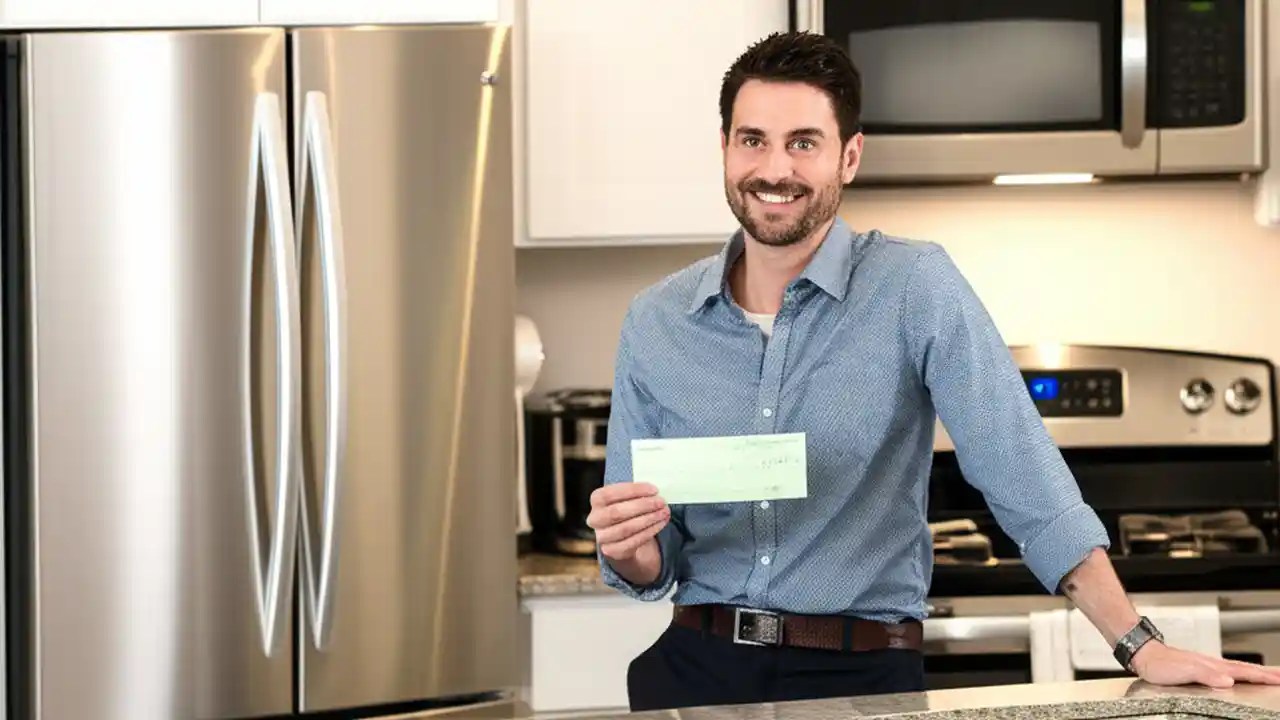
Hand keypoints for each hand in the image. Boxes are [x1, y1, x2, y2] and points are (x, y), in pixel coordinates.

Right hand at [586, 482, 670, 562]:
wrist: (620, 536)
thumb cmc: (626, 509)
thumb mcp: (626, 498)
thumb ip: (637, 492)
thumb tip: (655, 492)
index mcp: (596, 500)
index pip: (610, 493)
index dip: (633, 491)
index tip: (654, 490)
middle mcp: (595, 519)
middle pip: (616, 512)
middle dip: (642, 506)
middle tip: (661, 502)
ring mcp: (602, 537)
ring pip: (626, 528)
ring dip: (648, 520)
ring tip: (664, 513)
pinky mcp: (612, 551)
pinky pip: (632, 542)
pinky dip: (649, 532)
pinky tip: (660, 524)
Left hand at [1130, 641, 1279, 687]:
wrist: (1144, 655)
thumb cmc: (1161, 664)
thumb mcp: (1184, 670)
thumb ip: (1206, 675)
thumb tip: (1229, 680)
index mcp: (1213, 666)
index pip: (1244, 672)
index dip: (1263, 677)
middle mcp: (1213, 665)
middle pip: (1245, 669)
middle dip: (1266, 673)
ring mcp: (1207, 666)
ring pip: (1238, 669)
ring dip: (1256, 673)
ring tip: (1270, 676)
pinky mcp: (1200, 670)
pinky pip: (1227, 672)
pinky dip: (1240, 674)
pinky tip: (1239, 677)